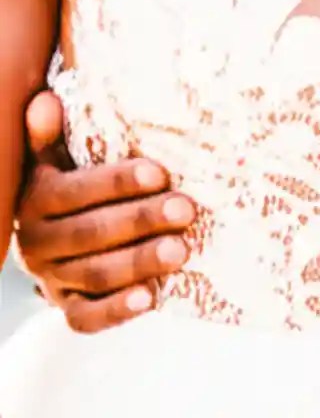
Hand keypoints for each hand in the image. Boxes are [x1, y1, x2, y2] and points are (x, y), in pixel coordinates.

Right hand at [14, 91, 195, 332]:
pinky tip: (152, 298)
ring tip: (181, 251)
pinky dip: (119, 310)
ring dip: (139, 262)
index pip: (74, 190)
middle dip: (141, 220)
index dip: (116, 182)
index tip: (159, 172)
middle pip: (90, 233)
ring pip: (95, 273)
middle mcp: (37, 243)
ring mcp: (52, 279)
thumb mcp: (57, 163)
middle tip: (186, 210)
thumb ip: (50, 139)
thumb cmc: (73, 192)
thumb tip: (44, 99)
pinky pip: (88, 318)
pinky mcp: (69, 308)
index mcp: (35, 201)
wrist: (57, 247)